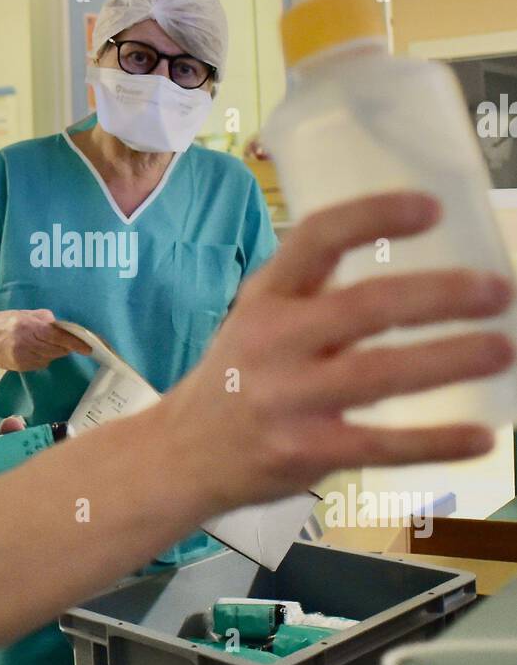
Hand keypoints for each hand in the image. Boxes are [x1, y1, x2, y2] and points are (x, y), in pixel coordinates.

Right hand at [0, 309, 91, 371]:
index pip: (58, 336)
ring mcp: (23, 357)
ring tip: (44, 342)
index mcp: (28, 326)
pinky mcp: (20, 367)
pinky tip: (35, 350)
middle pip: (57, 349)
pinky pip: (41, 363)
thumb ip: (43, 318)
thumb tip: (61, 326)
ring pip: (50, 357)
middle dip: (66, 346)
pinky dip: (43, 357)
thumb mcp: (21, 314)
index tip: (88, 347)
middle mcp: (26, 343)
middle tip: (68, 341)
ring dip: (54, 351)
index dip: (75, 342)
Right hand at [165, 192, 515, 514]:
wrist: (179, 456)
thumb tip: (412, 265)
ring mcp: (287, 399)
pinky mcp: (304, 453)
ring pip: (380, 375)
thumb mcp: (257, 317)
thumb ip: (315, 290)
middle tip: (497, 291)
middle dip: (439, 296)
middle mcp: (274, 341)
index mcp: (266, 297)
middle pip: (365, 307)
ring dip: (448, 360)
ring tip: (501, 350)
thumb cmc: (236, 377)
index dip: (374, 217)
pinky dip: (434, 442)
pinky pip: (381, 445)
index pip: (317, 238)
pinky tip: (479, 438)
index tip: (432, 208)